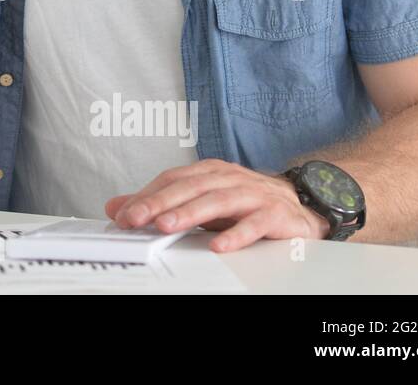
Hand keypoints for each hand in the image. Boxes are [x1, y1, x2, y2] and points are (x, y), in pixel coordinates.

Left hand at [104, 159, 329, 251]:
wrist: (300, 205)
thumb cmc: (246, 202)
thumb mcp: (200, 200)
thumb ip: (161, 204)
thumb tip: (117, 207)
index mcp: (208, 172)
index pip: (172, 180)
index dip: (147, 195)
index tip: (125, 214)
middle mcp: (228, 178)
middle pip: (190, 188)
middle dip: (160, 203)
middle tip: (137, 218)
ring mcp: (252, 194)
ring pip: (217, 201)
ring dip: (190, 214)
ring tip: (167, 227)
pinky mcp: (274, 214)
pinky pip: (254, 224)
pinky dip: (236, 234)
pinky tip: (219, 245)